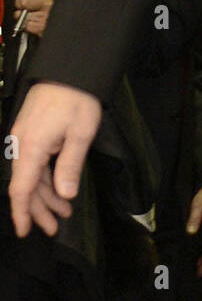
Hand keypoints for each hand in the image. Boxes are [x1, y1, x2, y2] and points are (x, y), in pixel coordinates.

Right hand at [8, 82, 101, 235]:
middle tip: (55, 227)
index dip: (22, 212)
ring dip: (45, 194)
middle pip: (25, 185)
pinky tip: (59, 187)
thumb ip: (69, 166)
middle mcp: (22, 144)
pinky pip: (34, 161)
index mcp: (31, 147)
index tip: (24, 231)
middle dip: (39, 208)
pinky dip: (45, 177)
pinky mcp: (30, 131)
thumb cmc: (77, 98)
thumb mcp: (81, 133)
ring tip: (64, 211)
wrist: (70, 68)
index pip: (21, 188)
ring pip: (31, 174)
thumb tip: (64, 194)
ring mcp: (24, 137)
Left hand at [10, 0, 53, 36]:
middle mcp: (48, 4)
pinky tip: (33, 24)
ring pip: (22, 14)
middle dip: (19, 4)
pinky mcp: (41, 27)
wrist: (66, 27)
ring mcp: (44, 16)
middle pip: (24, 1)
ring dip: (22, 17)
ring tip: (29, 17)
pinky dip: (27, 26)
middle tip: (22, 7)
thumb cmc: (57, 12)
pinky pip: (25, 25)